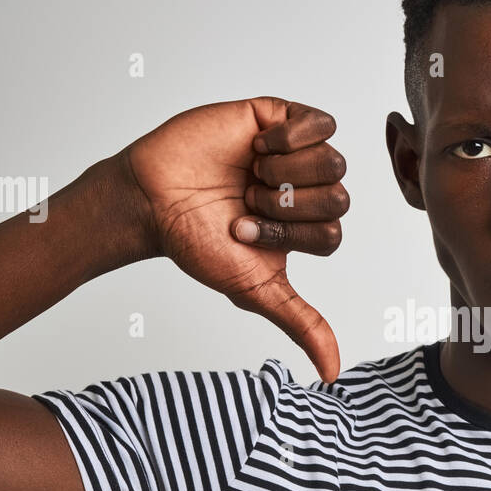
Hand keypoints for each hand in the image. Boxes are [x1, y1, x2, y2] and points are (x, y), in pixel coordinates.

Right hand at [122, 97, 348, 380]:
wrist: (151, 199)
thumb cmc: (197, 242)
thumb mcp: (255, 288)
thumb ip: (301, 323)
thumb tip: (331, 374)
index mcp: (308, 228)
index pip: (333, 234)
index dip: (288, 236)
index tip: (245, 231)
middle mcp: (308, 191)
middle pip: (339, 198)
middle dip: (286, 206)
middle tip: (246, 200)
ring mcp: (298, 153)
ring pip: (333, 161)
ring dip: (285, 173)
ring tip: (250, 173)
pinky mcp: (282, 117)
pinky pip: (321, 122)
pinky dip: (291, 138)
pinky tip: (258, 146)